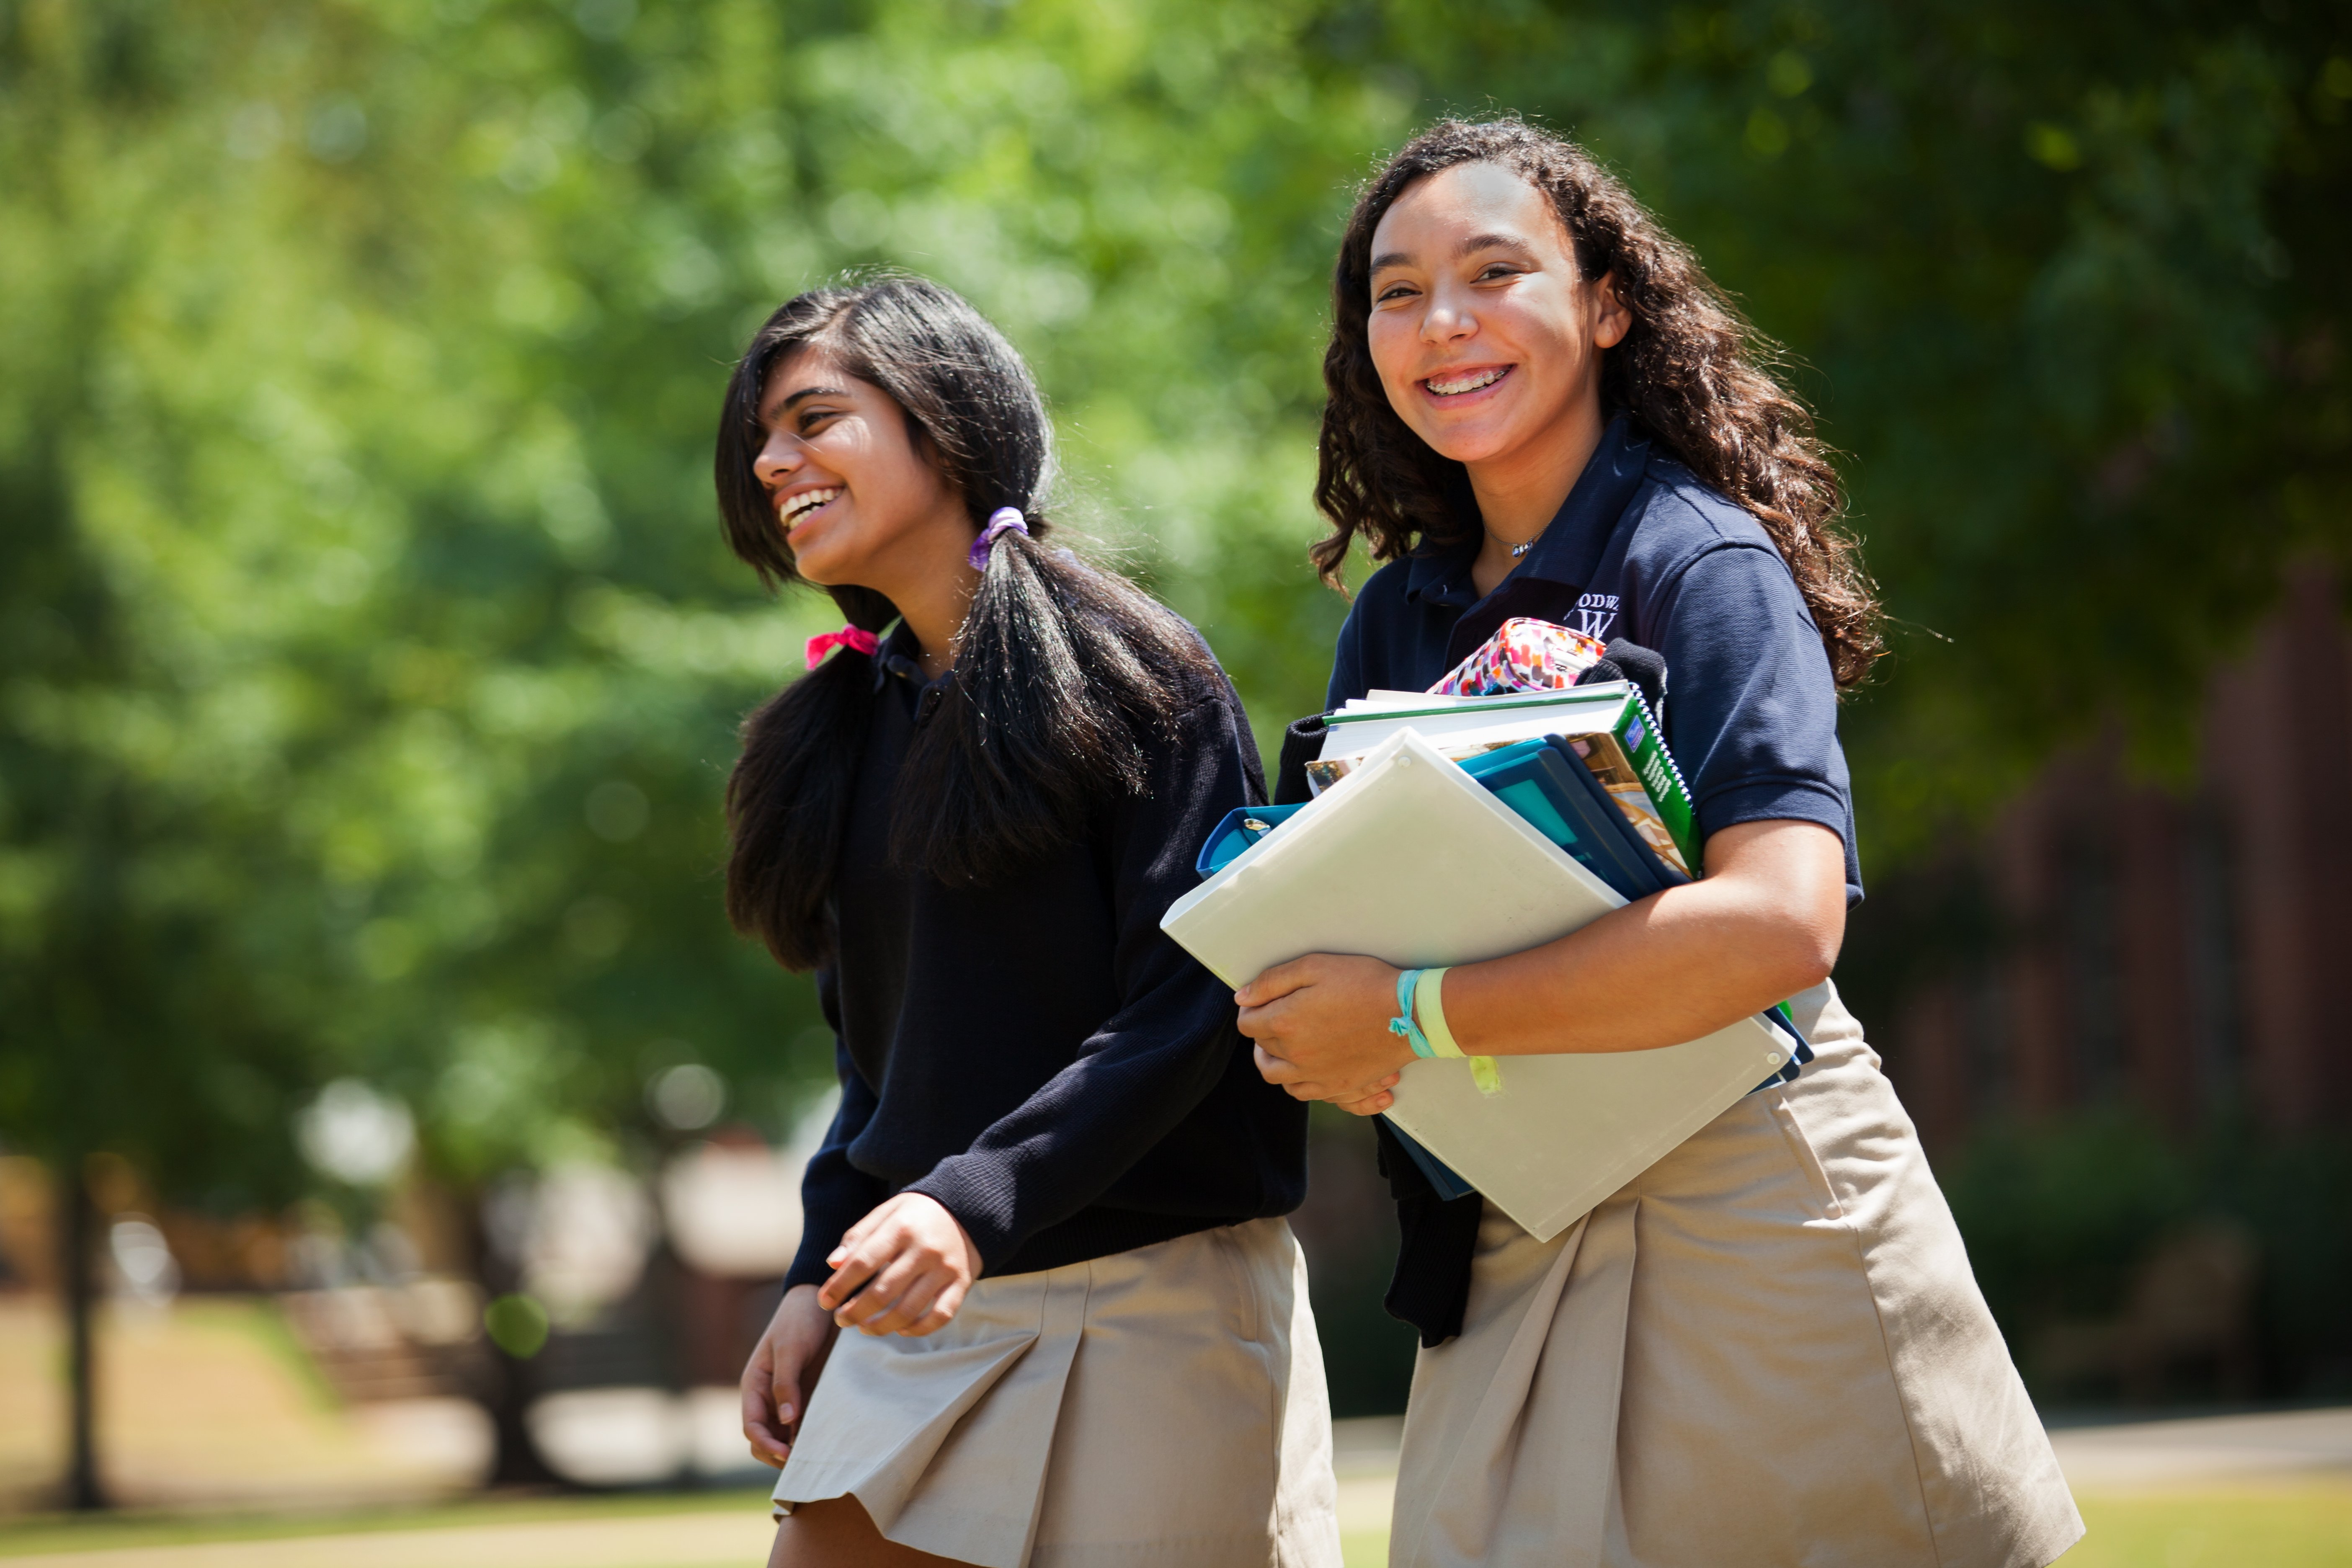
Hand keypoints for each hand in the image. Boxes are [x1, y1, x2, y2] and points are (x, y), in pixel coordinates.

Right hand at [741, 1284, 835, 1468]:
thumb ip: (785, 1383)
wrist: (824, 1300)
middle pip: (765, 1439)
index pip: (752, 1426)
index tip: (787, 1455)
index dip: (766, 1445)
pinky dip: (811, 1436)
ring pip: (785, 1436)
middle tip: (804, 1463)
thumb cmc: (800, 1319)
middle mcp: (768, 1396)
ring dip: (796, 1449)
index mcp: (754, 1384)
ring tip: (818, 1458)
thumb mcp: (790, 1348)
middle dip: (778, 1455)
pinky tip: (828, 1442)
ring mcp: (789, 1398)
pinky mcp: (809, 1396)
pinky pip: (805, 1424)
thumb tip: (786, 1421)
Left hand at [819, 1192, 980, 1336]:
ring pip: (909, 1310)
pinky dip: (919, 1329)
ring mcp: (945, 1268)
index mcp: (901, 1227)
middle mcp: (924, 1249)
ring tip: (864, 1328)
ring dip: (880, 1326)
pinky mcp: (962, 1283)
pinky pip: (941, 1316)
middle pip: (882, 1292)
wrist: (969, 1207)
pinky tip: (901, 1329)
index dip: (839, 1286)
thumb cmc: (917, 1214)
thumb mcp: (887, 1212)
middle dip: (855, 1312)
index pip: (862, 1263)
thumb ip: (859, 1236)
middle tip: (841, 1320)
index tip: (824, 1301)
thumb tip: (833, 1264)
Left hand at [1236, 953, 1415, 1113]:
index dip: (1250, 1009)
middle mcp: (1295, 1056)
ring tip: (1282, 1047)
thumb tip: (1243, 997)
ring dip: (1274, 1062)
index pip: (1247, 1024)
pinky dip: (1297, 1083)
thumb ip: (1272, 982)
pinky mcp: (1337, 1086)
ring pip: (1278, 1078)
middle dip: (1262, 1032)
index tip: (1259, 1001)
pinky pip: (1305, 1094)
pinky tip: (1303, 1069)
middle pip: (1262, 1049)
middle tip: (1273, 1018)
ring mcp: (1316, 1076)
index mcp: (1285, 1023)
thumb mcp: (1314, 967)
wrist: (1409, 1013)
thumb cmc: (1364, 984)